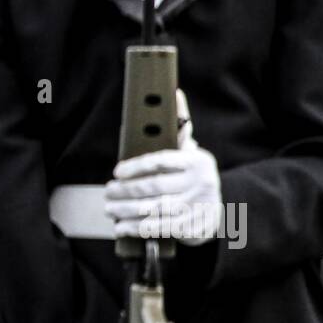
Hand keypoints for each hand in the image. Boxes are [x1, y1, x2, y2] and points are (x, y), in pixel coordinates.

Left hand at [105, 90, 222, 245]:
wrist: (214, 213)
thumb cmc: (193, 179)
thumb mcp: (190, 156)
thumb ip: (179, 131)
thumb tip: (174, 95)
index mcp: (196, 161)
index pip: (161, 160)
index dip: (135, 167)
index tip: (117, 171)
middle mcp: (198, 182)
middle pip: (153, 186)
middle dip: (124, 190)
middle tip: (109, 191)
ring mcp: (194, 206)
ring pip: (152, 208)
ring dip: (125, 210)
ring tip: (110, 208)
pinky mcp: (189, 227)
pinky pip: (156, 228)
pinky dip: (134, 228)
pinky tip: (120, 226)